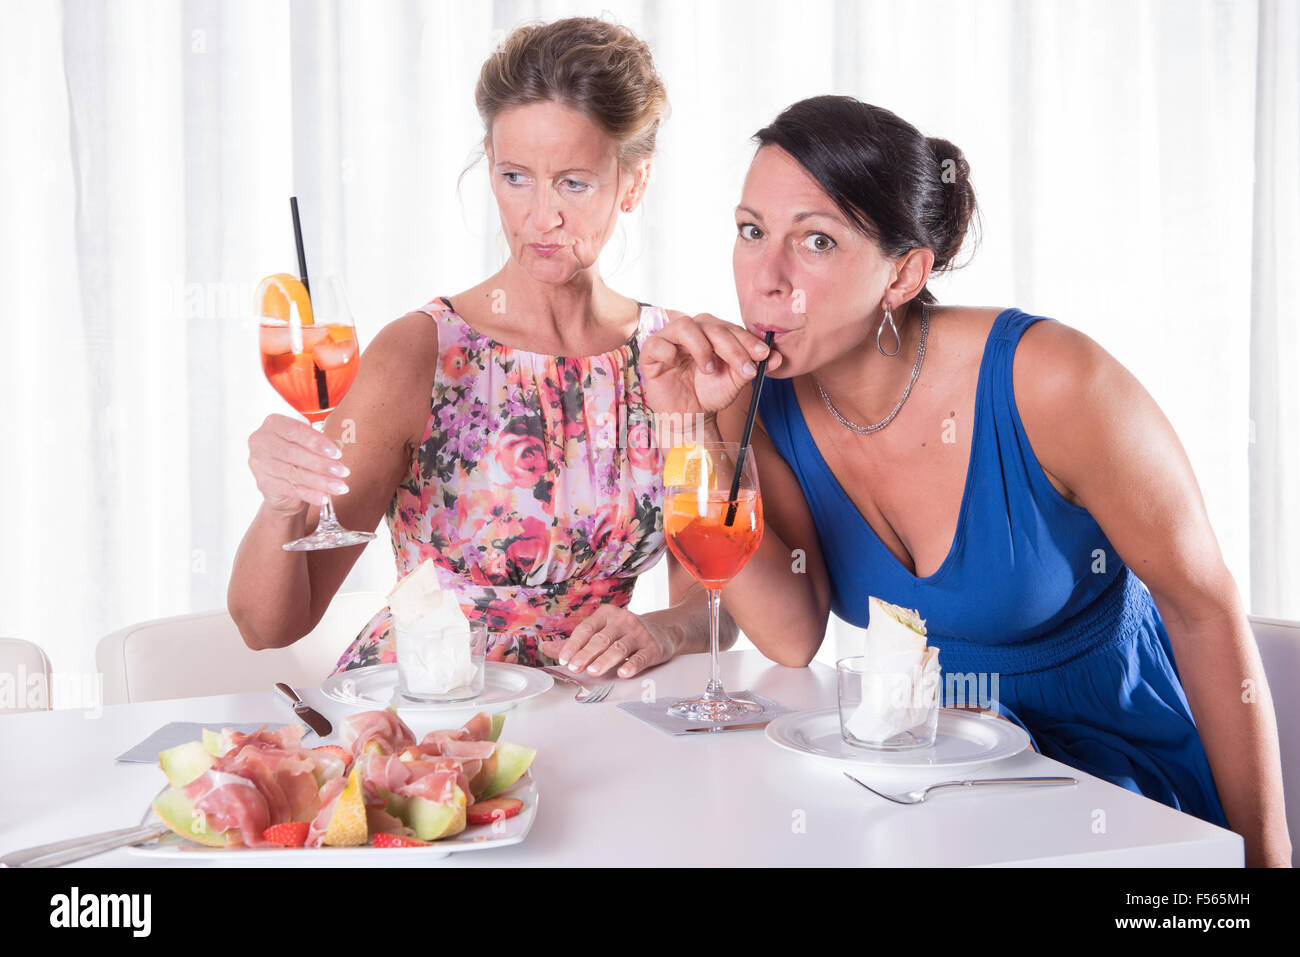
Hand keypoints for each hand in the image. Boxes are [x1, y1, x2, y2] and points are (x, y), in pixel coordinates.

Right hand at [246, 413, 347, 515]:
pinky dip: (311, 494)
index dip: (316, 442)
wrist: (282, 484)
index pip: (295, 430)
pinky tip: (324, 496)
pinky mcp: (264, 483)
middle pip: (294, 453)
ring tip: (338, 486)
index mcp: (273, 424)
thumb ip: (319, 445)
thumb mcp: (307, 445)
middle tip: (341, 471)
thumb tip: (337, 451)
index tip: (335, 452)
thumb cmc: (296, 457)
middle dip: (321, 464)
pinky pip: (291, 489)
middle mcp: (262, 442)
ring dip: (320, 481)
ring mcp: (260, 464)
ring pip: (294, 473)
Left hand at [540, 605, 679, 678]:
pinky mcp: (653, 648)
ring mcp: (639, 634)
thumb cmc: (625, 633)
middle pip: (601, 639)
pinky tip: (623, 673)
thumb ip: (575, 642)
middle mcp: (623, 621)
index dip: (573, 644)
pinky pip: (641, 657)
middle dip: (586, 654)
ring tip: (593, 671)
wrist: (663, 631)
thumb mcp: (602, 631)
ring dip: (605, 660)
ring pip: (619, 648)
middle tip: (574, 667)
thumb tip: (545, 648)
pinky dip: (631, 665)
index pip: (586, 629)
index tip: (564, 659)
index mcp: (607, 614)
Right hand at [640, 314, 781, 415]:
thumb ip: (752, 366)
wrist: (690, 417)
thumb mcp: (735, 381)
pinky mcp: (651, 354)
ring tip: (709, 369)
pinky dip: (669, 352)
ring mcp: (670, 341)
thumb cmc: (709, 394)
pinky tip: (677, 365)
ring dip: (702, 346)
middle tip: (744, 369)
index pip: (730, 328)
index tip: (764, 355)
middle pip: (712, 326)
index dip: (748, 340)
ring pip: (685, 326)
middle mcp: (692, 332)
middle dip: (732, 347)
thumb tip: (777, 357)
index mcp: (712, 333)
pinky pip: (657, 343)